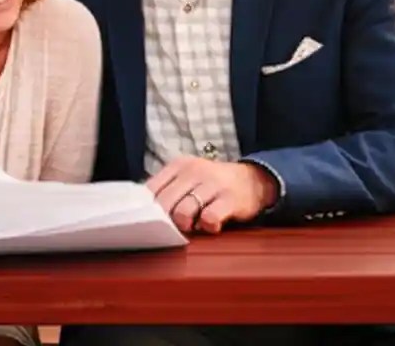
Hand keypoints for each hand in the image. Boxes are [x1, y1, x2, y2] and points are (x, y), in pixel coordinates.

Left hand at [146, 157, 279, 233]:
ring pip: (183, 211)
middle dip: (164, 221)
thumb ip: (167, 190)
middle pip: (164, 202)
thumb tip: (141, 210)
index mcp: (179, 165)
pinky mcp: (230, 199)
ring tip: (192, 226)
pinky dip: (207, 227)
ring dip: (184, 225)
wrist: (253, 180)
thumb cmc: (212, 184)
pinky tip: (211, 226)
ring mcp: (213, 184)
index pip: (151, 189)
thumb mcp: (188, 179)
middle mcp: (194, 171)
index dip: (146, 209)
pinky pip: (210, 218)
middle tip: (171, 229)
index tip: (146, 222)